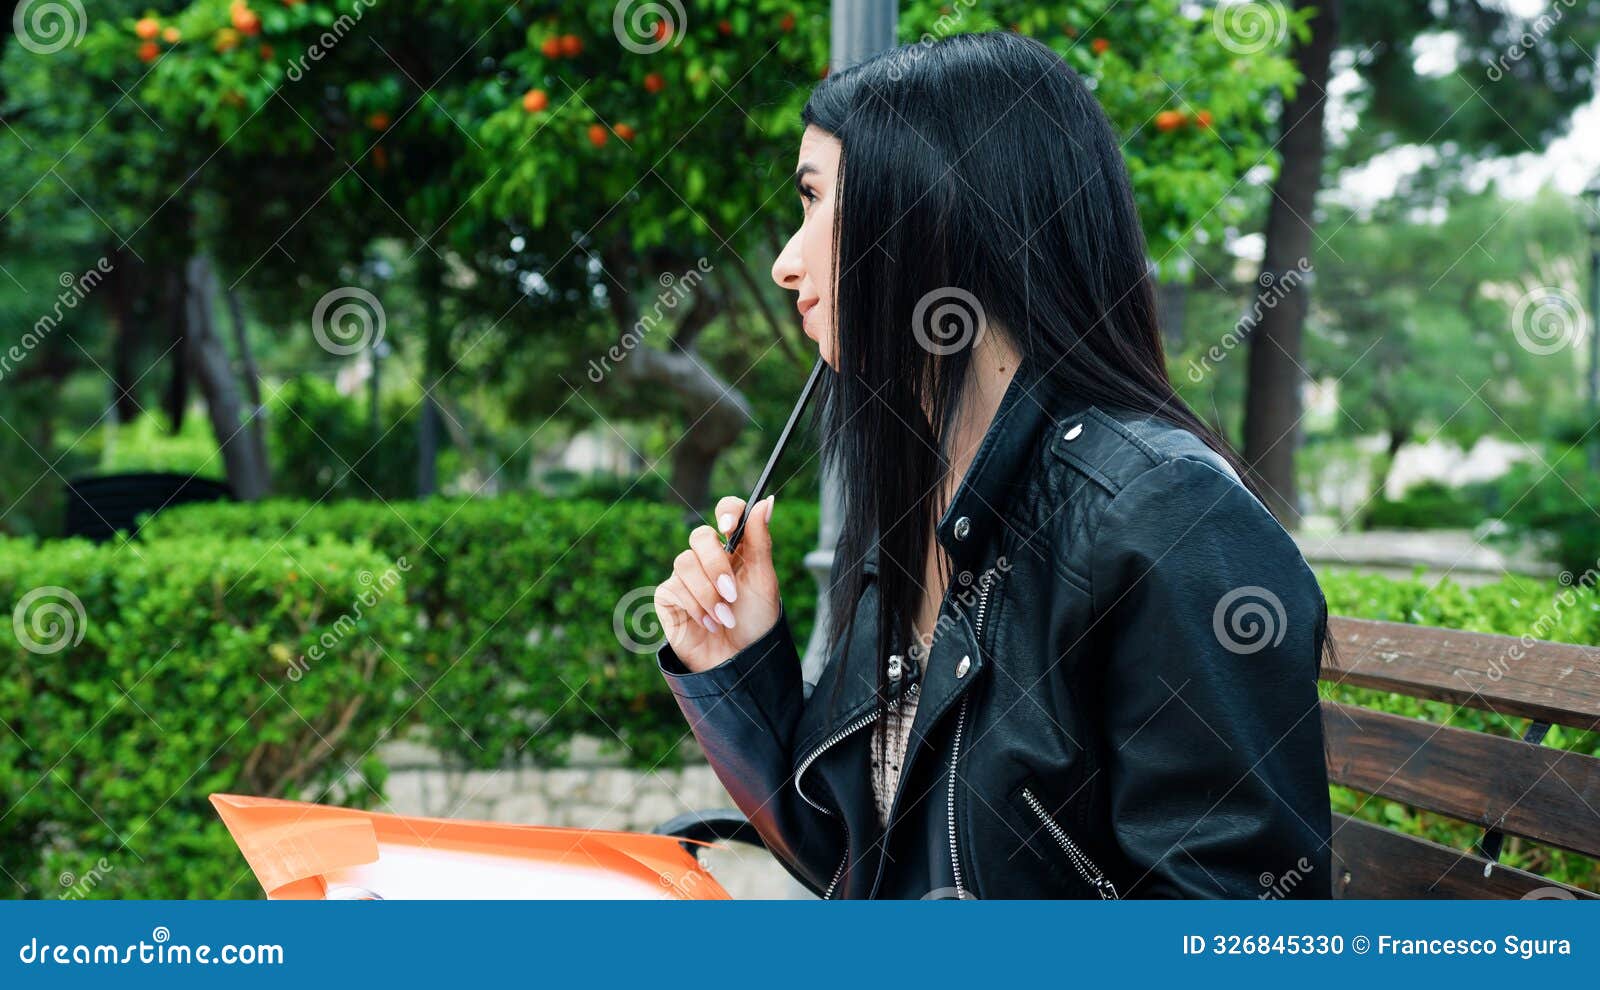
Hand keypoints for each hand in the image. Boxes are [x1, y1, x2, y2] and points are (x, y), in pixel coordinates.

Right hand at [654, 494, 779, 672]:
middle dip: (717, 566)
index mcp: (735, 548)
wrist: (740, 662)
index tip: (729, 525)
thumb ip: (760, 541)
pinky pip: (674, 587)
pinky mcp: (668, 597)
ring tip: (725, 618)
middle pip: (700, 537)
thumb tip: (766, 501)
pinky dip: (695, 607)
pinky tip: (709, 624)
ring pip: (684, 562)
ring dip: (708, 593)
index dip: (726, 511)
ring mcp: (686, 576)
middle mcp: (708, 558)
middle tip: (732, 594)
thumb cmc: (755, 623)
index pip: (727, 511)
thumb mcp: (763, 581)